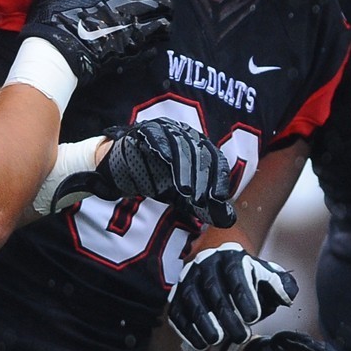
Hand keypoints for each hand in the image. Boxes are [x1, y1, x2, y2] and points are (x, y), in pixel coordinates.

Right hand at [21, 0, 171, 81]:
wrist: (54, 55)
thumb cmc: (54, 18)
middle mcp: (131, 14)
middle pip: (163, 4)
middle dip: (163, 2)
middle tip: (158, 3)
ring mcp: (134, 37)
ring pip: (164, 26)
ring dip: (163, 22)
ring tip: (157, 21)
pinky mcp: (132, 56)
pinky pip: (154, 48)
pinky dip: (154, 44)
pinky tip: (147, 42)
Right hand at [49, 119, 234, 225]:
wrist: (121, 168)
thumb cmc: (159, 181)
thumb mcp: (182, 195)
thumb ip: (203, 206)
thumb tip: (228, 220)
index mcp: (202, 148)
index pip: (216, 162)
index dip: (218, 181)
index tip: (218, 200)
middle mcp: (188, 136)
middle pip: (201, 156)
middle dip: (202, 180)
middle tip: (201, 202)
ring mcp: (168, 131)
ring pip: (180, 148)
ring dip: (183, 170)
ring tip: (185, 193)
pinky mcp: (147, 130)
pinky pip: (156, 137)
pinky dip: (160, 148)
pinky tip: (164, 161)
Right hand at [169, 244, 297, 349]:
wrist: (217, 257)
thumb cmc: (246, 273)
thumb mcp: (266, 273)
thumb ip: (280, 284)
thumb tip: (287, 298)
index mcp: (231, 258)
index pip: (237, 277)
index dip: (244, 297)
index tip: (254, 317)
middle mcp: (206, 265)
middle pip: (214, 290)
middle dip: (226, 315)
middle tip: (240, 336)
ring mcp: (188, 279)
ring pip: (192, 300)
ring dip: (203, 323)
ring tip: (217, 340)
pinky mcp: (176, 294)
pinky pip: (176, 311)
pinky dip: (186, 329)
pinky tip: (200, 342)